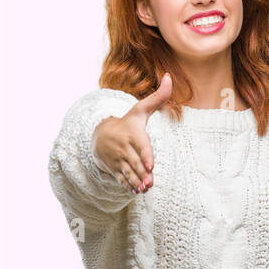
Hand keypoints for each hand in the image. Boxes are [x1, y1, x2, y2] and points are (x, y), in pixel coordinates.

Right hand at [92, 75, 171, 193]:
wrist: (100, 135)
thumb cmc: (127, 122)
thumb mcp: (140, 108)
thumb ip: (158, 96)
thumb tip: (168, 77)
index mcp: (133, 134)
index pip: (141, 146)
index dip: (145, 156)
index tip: (150, 165)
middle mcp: (125, 148)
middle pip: (135, 162)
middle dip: (142, 173)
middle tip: (149, 183)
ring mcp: (119, 159)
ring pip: (128, 172)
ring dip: (136, 181)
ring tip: (144, 189)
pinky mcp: (115, 168)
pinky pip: (121, 178)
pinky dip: (127, 185)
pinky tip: (135, 191)